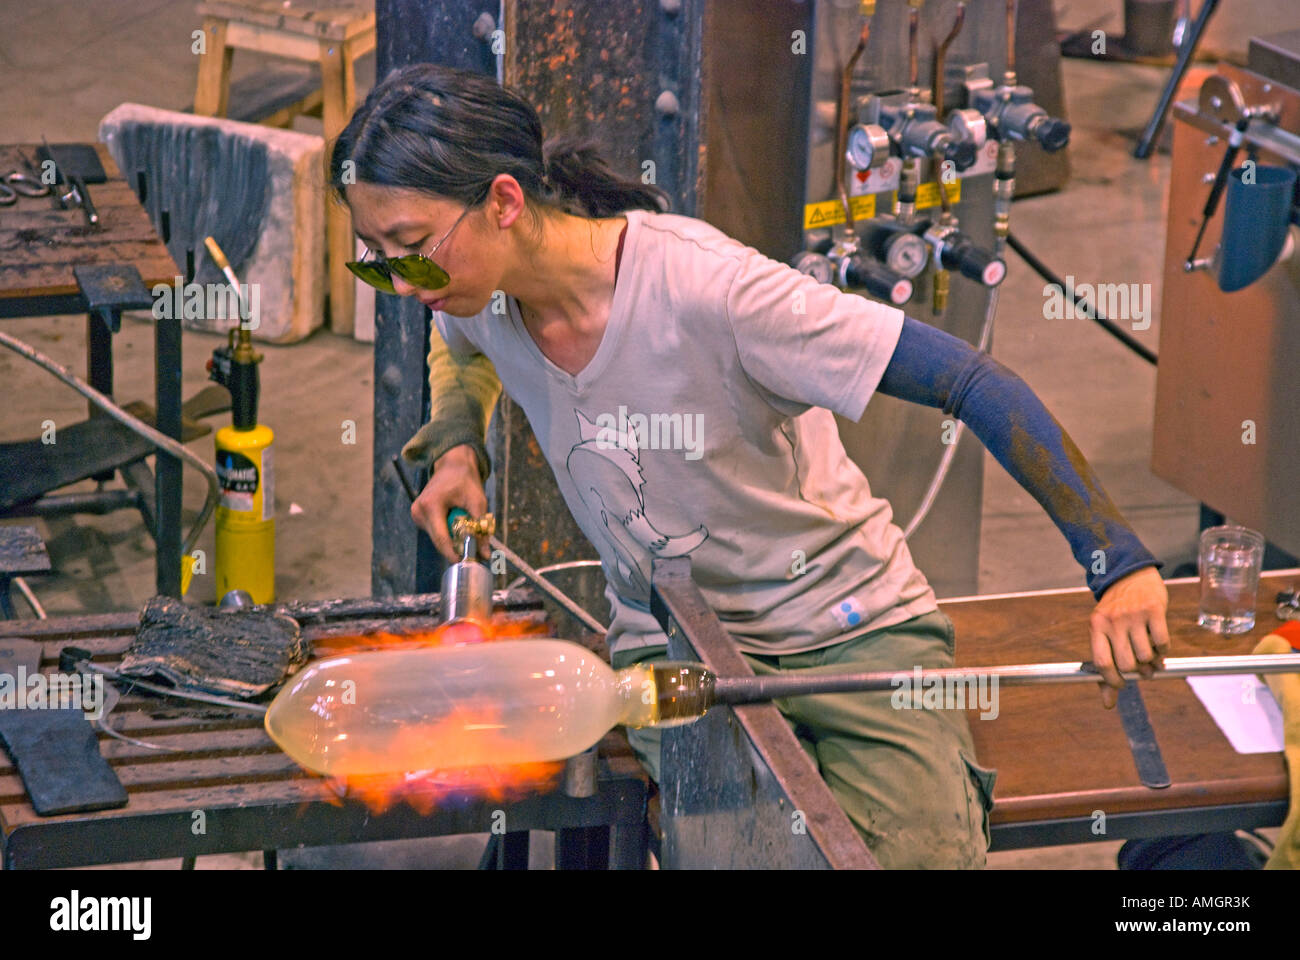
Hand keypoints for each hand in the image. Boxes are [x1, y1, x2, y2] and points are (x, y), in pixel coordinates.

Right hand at [410, 445, 489, 561]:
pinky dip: (447, 531)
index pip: (441, 538)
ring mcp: (416, 514)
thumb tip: (485, 555)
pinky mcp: (419, 517)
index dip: (454, 554)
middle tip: (476, 550)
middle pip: (439, 541)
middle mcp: (419, 511)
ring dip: (452, 538)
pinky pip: (435, 532)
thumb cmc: (465, 480)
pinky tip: (454, 519)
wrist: (452, 465)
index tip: (468, 563)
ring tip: (465, 523)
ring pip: (437, 538)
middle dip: (457, 547)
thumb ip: (481, 529)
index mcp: (431, 506)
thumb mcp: (478, 502)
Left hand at [1088, 566, 1170, 708]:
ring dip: (1152, 663)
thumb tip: (1108, 704)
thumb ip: (1105, 667)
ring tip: (1152, 659)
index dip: (1112, 681)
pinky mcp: (1154, 609)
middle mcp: (1113, 620)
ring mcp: (1133, 614)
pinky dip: (1164, 651)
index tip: (1122, 685)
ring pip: (1146, 656)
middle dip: (1137, 672)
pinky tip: (1160, 646)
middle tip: (1144, 671)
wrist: (1130, 577)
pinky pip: (1163, 643)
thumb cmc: (1116, 613)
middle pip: (1127, 663)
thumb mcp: (1104, 633)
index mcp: (1096, 627)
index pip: (1102, 663)